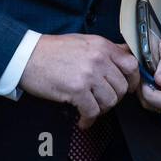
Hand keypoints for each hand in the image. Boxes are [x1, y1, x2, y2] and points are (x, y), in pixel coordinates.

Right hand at [18, 34, 139, 129]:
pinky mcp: (76, 90)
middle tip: (102, 101)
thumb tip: (125, 54)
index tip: (127, 88)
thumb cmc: (53, 50)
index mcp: (102, 46)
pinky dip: (89, 119)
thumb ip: (105, 49)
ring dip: (101, 109)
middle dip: (114, 98)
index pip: (131, 65)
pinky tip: (83, 119)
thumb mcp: (84, 41)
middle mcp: (99, 59)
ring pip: (110, 101)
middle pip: (122, 87)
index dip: (133, 80)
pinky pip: (93, 111)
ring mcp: (88, 74)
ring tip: (91, 109)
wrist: (27, 56)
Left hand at [137, 22, 160, 114]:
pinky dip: (155, 96)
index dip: (149, 94)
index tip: (142, 79)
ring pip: (159, 108)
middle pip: (160, 107)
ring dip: (149, 95)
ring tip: (148, 77)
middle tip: (143, 76)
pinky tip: (154, 82)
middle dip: (146, 94)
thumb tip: (160, 81)